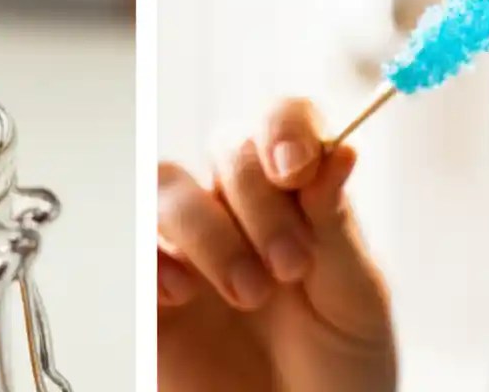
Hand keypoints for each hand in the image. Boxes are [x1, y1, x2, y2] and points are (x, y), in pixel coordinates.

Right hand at [158, 99, 397, 391]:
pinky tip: (187, 295)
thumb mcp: (356, 299)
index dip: (286, 126)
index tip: (297, 167)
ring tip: (248, 292)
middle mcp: (240, 210)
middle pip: (226, 146)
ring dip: (210, 231)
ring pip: (168, 183)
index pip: (282, 121)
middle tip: (290, 265)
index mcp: (297, 198)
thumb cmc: (340, 369)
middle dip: (258, 199)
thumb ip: (337, 225)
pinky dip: (156, 258)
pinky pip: (132, 244)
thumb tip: (342, 150)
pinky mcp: (151, 289)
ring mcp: (191, 246)